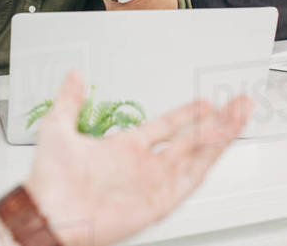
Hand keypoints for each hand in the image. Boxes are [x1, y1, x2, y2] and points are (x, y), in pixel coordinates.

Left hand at [22, 70, 250, 245]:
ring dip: (219, 138)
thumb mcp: (58, 127)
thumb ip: (70, 99)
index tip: (206, 102)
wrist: (48, 213)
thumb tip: (74, 75)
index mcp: (124, 147)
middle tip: (238, 104)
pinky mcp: (157, 204)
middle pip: (191, 140)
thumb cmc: (49, 179)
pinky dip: (206, 164)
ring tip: (239, 117)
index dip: (187, 114)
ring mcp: (153, 184)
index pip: (166, 127)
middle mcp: (143, 166)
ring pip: (196, 157)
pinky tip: (220, 147)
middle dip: (217, 122)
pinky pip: (188, 181)